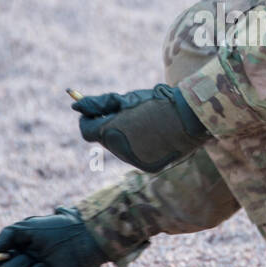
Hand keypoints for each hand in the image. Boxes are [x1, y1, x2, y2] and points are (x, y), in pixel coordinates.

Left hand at [71, 83, 209, 172]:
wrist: (189, 117)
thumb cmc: (157, 103)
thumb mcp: (127, 99)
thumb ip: (100, 103)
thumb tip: (76, 106)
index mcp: (110, 131)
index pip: (86, 129)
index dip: (89, 118)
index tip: (97, 110)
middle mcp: (118, 150)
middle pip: (104, 139)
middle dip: (109, 127)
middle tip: (125, 113)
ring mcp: (133, 161)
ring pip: (120, 148)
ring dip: (125, 137)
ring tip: (146, 122)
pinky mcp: (147, 167)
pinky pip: (136, 156)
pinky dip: (140, 146)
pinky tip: (156, 135)